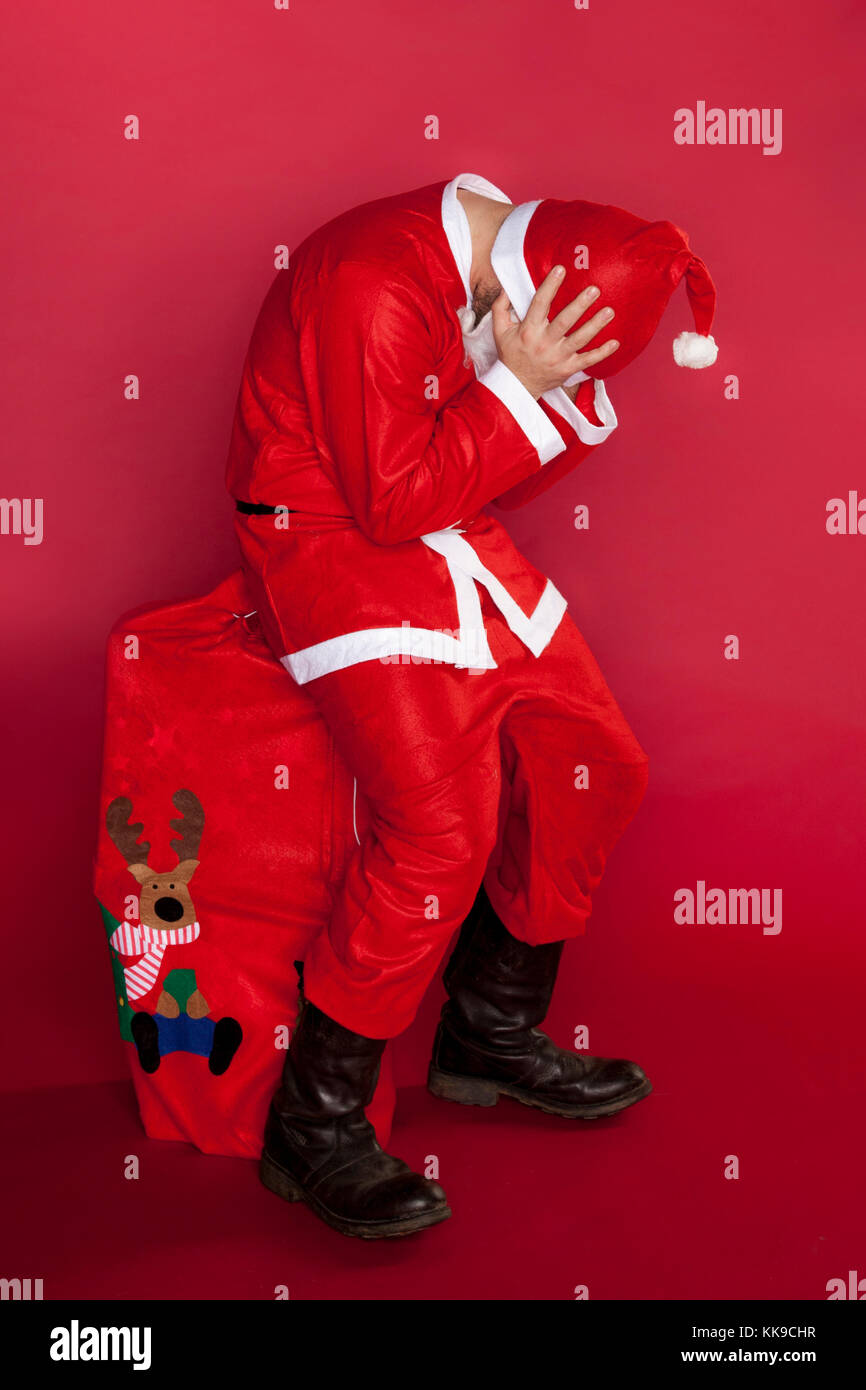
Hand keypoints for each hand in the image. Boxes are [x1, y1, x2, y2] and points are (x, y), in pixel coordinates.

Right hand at [491, 267, 618, 398]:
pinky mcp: (568, 369)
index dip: (550, 286)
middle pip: (565, 321)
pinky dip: (602, 353)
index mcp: (528, 331)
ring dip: (596, 325)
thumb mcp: (499, 331)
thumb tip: (507, 286)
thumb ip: (501, 307)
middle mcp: (544, 344)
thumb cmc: (510, 354)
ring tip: (609, 311)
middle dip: (580, 305)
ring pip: (580, 339)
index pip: (540, 304)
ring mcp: (558, 358)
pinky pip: (588, 361)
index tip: (560, 270)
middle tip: (594, 290)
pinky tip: (616, 342)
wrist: (516, 386)